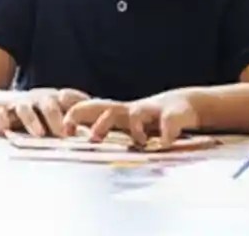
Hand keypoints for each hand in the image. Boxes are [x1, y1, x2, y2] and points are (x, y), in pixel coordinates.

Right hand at [0, 88, 88, 136]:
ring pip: (26, 107)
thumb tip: (95, 138)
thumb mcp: (52, 118)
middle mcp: (38, 99)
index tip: (89, 121)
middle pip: (49, 103)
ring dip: (32, 120)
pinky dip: (1, 120)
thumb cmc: (30, 115)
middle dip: (57, 118)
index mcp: (55, 99)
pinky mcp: (0, 109)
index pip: (71, 98)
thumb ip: (72, 127)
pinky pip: (0, 112)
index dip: (81, 106)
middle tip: (64, 134)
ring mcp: (20, 103)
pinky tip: (4, 130)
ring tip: (38, 134)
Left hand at [63, 93, 198, 146]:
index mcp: (118, 113)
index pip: (90, 108)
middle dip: (99, 122)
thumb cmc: (149, 118)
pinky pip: (168, 123)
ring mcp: (151, 111)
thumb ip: (106, 128)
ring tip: (137, 142)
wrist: (184, 104)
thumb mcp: (125, 123)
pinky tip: (164, 144)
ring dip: (135, 127)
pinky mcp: (173, 115)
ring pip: (137, 113)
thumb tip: (79, 142)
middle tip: (92, 138)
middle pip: (109, 109)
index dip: (75, 116)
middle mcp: (131, 110)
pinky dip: (166, 134)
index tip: (64, 132)